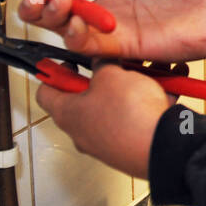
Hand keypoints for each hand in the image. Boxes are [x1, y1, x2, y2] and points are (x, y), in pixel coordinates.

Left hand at [35, 62, 173, 178]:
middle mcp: (81, 132)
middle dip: (100, 80)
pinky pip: (132, 120)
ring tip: (143, 80)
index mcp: (67, 113)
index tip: (68, 63)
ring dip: (126, 92)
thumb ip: (103, 62)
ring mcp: (104, 142)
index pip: (45, 91)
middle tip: (111, 68)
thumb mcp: (112, 74)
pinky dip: (144, 106)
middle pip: (82, 99)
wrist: (160, 146)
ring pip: (111, 109)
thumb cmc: (129, 116)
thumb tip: (101, 58)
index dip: (55, 73)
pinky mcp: (126, 147)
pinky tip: (160, 94)